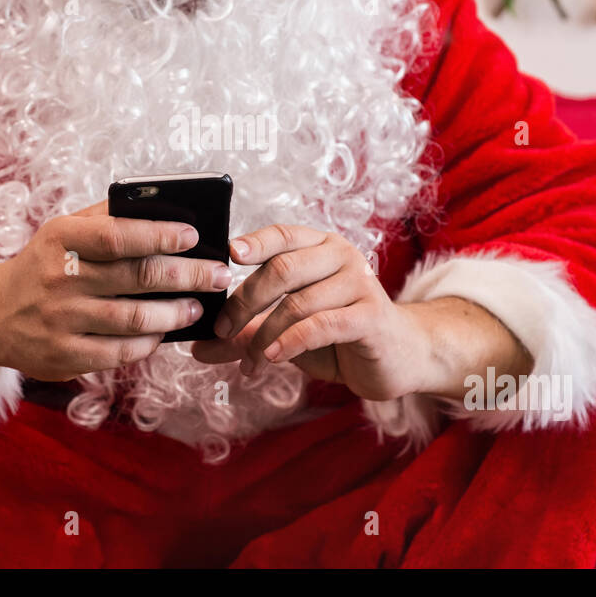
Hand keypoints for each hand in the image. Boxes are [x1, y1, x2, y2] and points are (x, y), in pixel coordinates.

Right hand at [0, 201, 230, 386]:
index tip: (193, 236)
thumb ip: (106, 217)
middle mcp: (60, 279)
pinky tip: (165, 334)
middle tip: (219, 275)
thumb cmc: (44, 265)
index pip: (118, 235)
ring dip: (175, 313)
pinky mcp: (63, 356)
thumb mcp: (63, 231)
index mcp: (61, 239)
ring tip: (198, 306)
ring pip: (134, 319)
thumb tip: (162, 205)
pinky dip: (149, 344)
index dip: (159, 235)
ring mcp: (61, 321)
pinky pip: (119, 353)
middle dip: (187, 275)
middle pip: (136, 277)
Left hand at [191, 224, 441, 400]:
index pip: (282, 235)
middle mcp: (342, 256)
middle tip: (222, 329)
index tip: (227, 255)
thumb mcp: (287, 331)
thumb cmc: (338, 338)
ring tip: (248, 361)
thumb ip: (246, 334)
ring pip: (297, 303)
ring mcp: (360, 283)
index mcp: (321, 246)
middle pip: (282, 269)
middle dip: (244, 302)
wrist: (397, 358)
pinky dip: (290, 341)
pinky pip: (321, 325)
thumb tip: (198, 348)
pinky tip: (271, 357)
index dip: (254, 243)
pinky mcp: (371, 315)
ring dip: (263, 336)